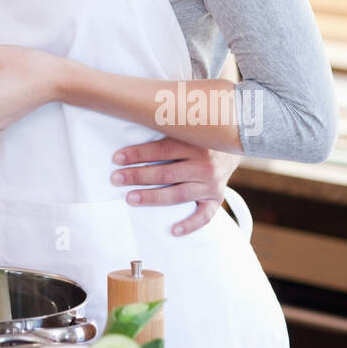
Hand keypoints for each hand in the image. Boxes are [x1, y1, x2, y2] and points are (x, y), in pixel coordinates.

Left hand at [111, 138, 238, 235]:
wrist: (233, 146)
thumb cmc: (199, 136)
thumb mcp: (187, 127)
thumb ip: (167, 126)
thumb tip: (136, 117)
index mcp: (194, 144)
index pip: (161, 150)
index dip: (137, 154)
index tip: (116, 159)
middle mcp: (204, 165)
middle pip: (166, 173)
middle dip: (138, 176)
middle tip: (116, 179)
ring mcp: (211, 184)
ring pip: (178, 194)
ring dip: (153, 197)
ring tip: (130, 198)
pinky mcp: (216, 199)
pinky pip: (204, 216)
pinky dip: (190, 225)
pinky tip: (173, 231)